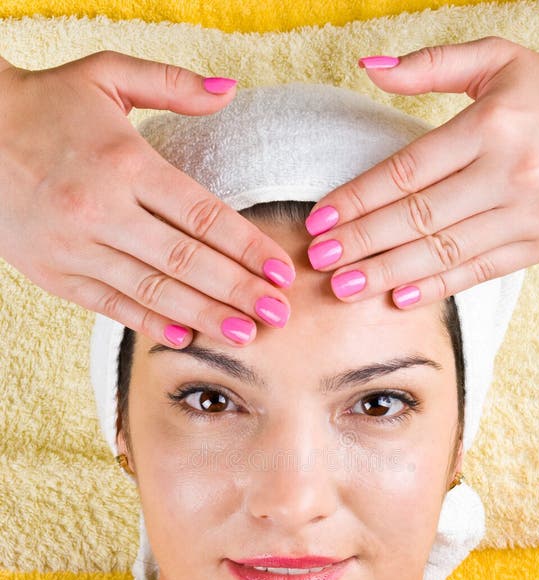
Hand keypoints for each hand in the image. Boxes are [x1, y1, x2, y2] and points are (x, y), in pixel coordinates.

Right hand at [0, 52, 295, 346]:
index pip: (202, 216)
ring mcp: (77, 247)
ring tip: (246, 335)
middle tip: (280, 316)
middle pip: (185, 262)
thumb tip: (231, 90)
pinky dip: (150, 322)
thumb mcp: (106, 75)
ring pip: (153, 291)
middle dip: (238, 292)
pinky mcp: (56, 275)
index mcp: (124, 163)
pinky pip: (112, 306)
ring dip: (205, 317)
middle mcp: (102, 210)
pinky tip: (187, 337)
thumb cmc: (48, 104)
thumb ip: (172, 84)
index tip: (282, 272)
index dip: (247, 247)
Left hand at [304, 36, 538, 307]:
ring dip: (388, 273)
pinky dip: (437, 287)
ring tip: (344, 288)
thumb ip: (431, 65)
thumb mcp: (496, 61)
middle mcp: (509, 173)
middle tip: (319, 262)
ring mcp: (526, 215)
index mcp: (491, 125)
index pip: (407, 171)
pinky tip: (399, 298)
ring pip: (444, 252)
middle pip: (418, 217)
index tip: (320, 220)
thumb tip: (369, 66)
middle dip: (362, 242)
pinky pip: (478, 272)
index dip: (358, 199)